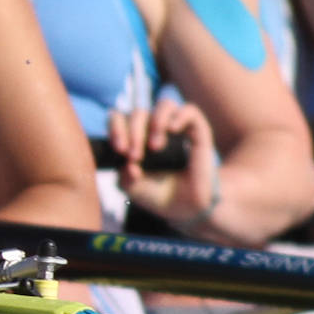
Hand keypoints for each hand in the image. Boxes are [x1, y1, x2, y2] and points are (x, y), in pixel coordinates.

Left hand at [110, 99, 220, 235]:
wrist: (186, 208)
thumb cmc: (156, 194)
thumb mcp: (132, 188)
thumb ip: (123, 177)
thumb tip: (129, 165)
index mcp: (134, 136)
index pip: (119, 118)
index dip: (115, 128)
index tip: (119, 150)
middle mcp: (154, 128)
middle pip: (138, 113)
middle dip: (133, 133)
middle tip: (135, 156)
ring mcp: (176, 128)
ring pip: (164, 105)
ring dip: (155, 122)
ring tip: (155, 146)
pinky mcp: (198, 131)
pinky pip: (189, 110)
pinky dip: (179, 116)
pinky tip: (173, 130)